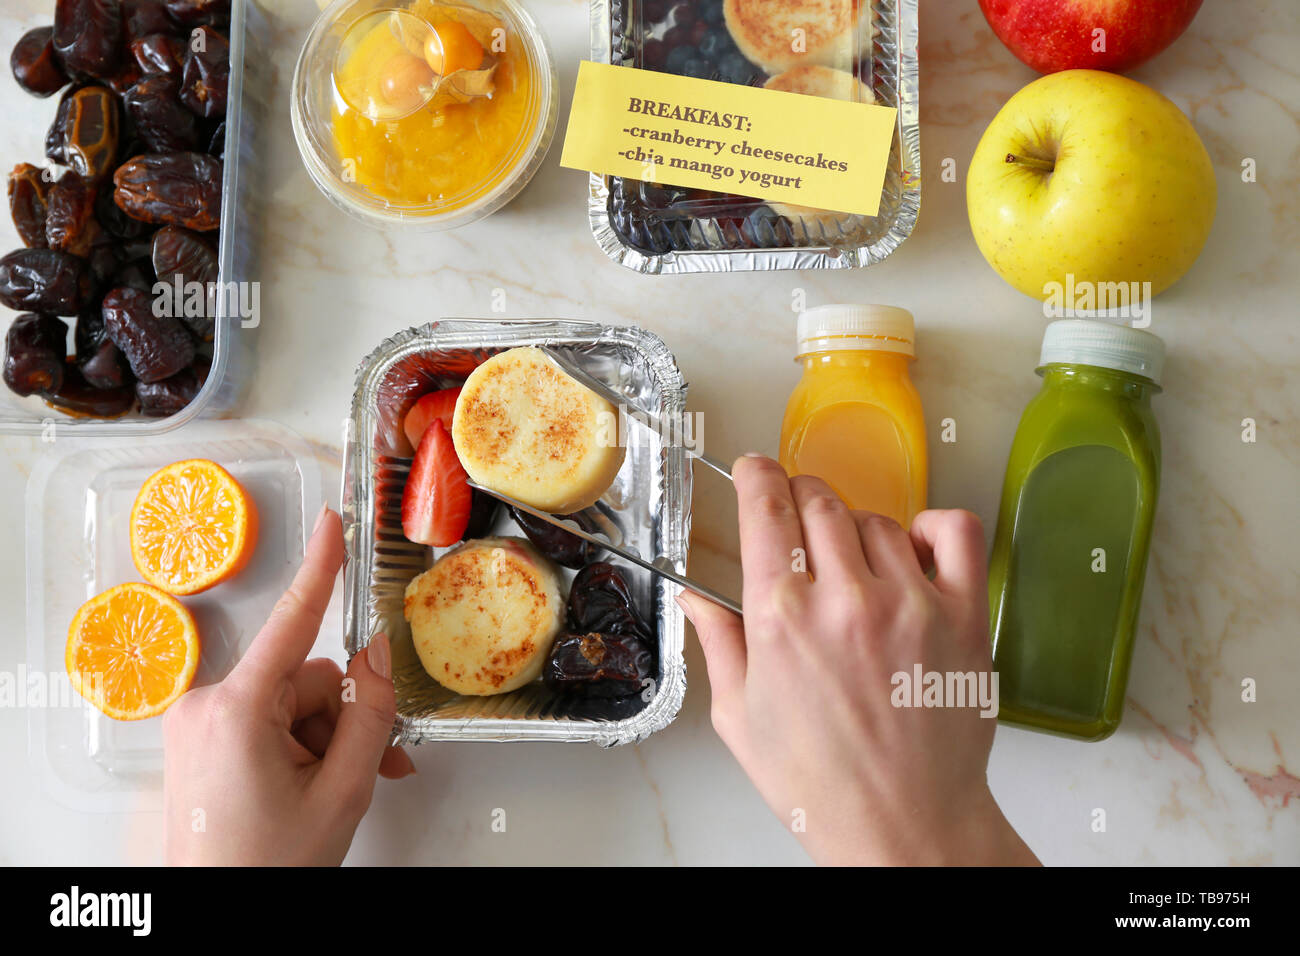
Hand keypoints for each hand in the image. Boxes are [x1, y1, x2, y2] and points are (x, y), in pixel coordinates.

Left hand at [163, 507, 414, 865]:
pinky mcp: (203, 742)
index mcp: (235, 712)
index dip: (319, 568)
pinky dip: (305, 748)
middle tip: (377, 763)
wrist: (218, 919)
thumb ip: (369, 714)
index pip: (291, 623)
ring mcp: (201, 726)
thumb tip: (377, 656)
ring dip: (331, 740)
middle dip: (348, 717)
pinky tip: (324, 784)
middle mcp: (207, 708)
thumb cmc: (264, 870)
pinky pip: (271, 723)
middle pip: (307, 682)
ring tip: (349, 786)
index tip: (332, 523)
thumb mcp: (341, 790)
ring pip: (294, 705)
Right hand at [678, 455, 1037, 865]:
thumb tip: (695, 595)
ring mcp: (910, 603)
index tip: (754, 471)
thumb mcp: (741, 717)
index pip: (765, 507)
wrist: (902, 826)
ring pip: (876, 519)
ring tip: (852, 567)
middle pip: (818, 501)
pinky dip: (932, 526)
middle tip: (799, 526)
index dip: (756, 475)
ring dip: (856, 529)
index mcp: (781, 619)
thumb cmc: (821, 783)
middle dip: (800, 501)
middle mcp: (844, 600)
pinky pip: (954, 532)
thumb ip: (718, 643)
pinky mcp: (962, 616)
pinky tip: (914, 549)